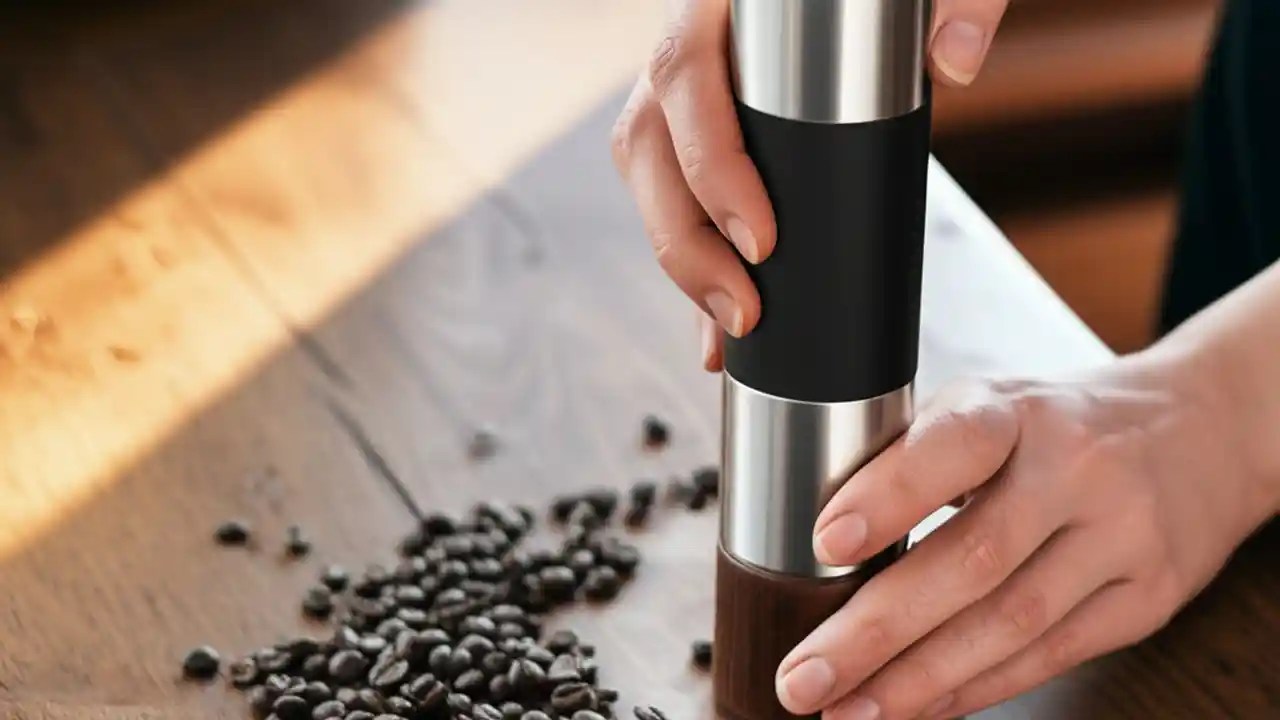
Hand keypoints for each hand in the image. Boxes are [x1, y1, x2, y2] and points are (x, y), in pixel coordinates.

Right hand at [611, 0, 1011, 370]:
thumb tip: (955, 60)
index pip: (685, 74)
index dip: (710, 163)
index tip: (760, 239)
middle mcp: (690, 38)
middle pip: (649, 146)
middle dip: (686, 243)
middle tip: (744, 311)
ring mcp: (687, 88)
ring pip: (651, 176)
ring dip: (682, 258)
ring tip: (731, 325)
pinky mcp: (699, 128)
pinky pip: (676, 194)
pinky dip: (698, 258)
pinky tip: (717, 317)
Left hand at [774, 355, 1278, 718]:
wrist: (1198, 431)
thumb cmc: (1058, 423)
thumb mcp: (988, 404)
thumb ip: (915, 456)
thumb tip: (823, 542)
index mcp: (1018, 410)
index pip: (953, 445)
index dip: (889, 495)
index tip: (826, 541)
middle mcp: (1076, 469)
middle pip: (974, 558)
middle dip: (878, 630)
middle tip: (804, 676)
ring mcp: (1120, 538)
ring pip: (1011, 624)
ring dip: (919, 680)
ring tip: (847, 709)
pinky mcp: (1146, 599)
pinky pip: (1050, 656)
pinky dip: (975, 688)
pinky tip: (919, 706)